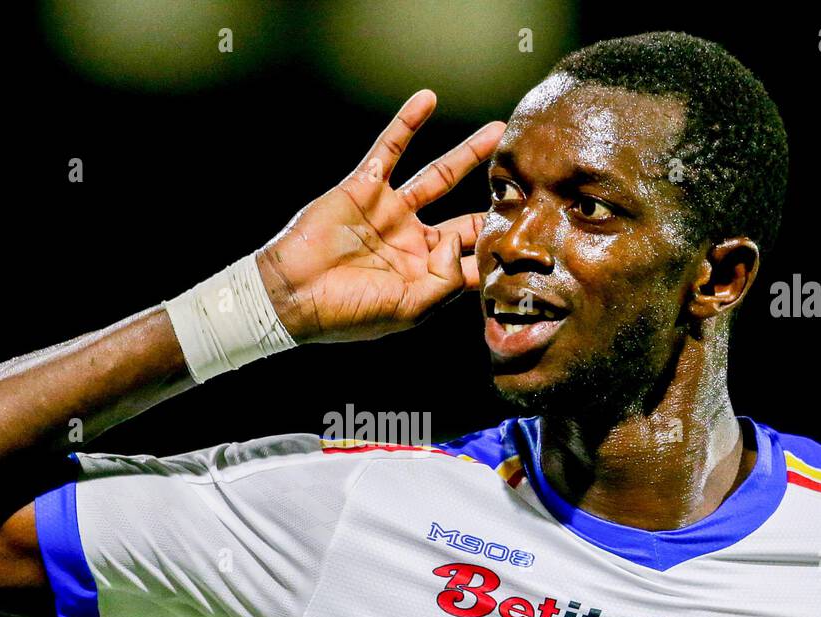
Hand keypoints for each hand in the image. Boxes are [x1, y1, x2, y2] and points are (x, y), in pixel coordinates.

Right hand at [255, 90, 504, 343]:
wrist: (291, 296)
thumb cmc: (346, 312)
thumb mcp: (408, 309)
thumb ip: (444, 280)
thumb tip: (458, 240)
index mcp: (426, 277)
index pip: (473, 260)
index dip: (498, 252)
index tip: (528, 240)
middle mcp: (413, 243)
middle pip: (466, 217)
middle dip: (496, 202)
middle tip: (529, 180)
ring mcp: (390, 213)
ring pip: (438, 177)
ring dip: (468, 153)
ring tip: (498, 132)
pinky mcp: (364, 188)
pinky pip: (389, 149)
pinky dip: (407, 124)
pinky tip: (426, 100)